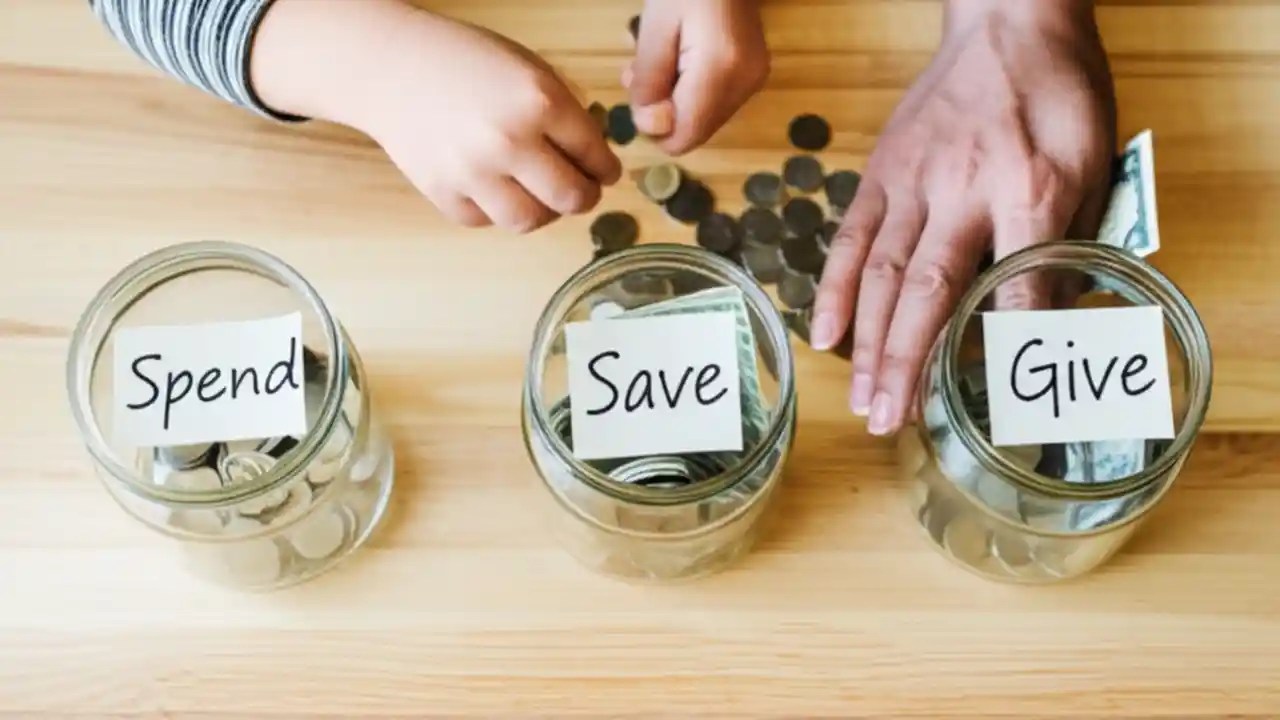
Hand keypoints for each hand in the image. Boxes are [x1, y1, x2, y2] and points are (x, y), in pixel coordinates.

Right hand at [251, 0, 621, 232]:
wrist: (392, 66)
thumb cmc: (466, 62)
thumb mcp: (528, 69)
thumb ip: (564, 112)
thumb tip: (593, 160)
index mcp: (540, 101)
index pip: (595, 156)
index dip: (605, 169)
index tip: (604, 174)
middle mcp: (510, 141)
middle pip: (571, 198)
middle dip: (583, 197)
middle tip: (580, 192)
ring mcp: (474, 173)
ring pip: (530, 221)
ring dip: (543, 212)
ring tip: (539, 195)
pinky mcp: (444, 194)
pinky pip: (486, 221)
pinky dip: (496, 209)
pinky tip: (494, 186)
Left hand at [624, 0, 769, 153]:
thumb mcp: (654, 28)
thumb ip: (650, 82)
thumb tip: (651, 127)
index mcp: (721, 72)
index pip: (683, 137)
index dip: (652, 125)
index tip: (639, 85)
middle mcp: (745, 85)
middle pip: (693, 133)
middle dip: (661, 111)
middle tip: (641, 71)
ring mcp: (754, 81)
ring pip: (702, 122)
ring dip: (673, 101)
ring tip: (658, 61)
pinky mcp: (753, 76)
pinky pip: (713, 105)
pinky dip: (690, 93)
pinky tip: (679, 61)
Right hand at [811, 0, 1115, 435]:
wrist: (1008, 23)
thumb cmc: (1058, 94)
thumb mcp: (1094, 164)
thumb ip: (1070, 244)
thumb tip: (1048, 322)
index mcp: (1030, 186)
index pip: (1017, 281)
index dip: (1004, 347)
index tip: (990, 406)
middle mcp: (964, 188)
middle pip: (931, 290)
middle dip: (908, 363)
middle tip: (893, 423)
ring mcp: (912, 180)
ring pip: (885, 274)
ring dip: (871, 343)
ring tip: (864, 401)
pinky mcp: (880, 172)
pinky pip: (851, 237)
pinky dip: (835, 289)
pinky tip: (826, 336)